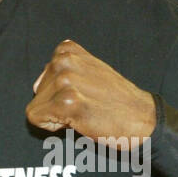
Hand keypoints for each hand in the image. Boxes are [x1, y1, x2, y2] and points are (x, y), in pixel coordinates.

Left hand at [25, 39, 155, 140]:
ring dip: (56, 115)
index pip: (42, 78)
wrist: (141, 117)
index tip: (81, 95)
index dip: (58, 93)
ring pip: (36, 107)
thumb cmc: (117, 100)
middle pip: (37, 93)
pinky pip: (37, 118)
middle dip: (55, 104)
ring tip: (83, 112)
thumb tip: (35, 84)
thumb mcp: (91, 71)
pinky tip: (77, 121)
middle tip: (84, 105)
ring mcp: (65, 81)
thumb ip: (65, 70)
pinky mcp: (66, 102)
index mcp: (67, 50)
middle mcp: (64, 61)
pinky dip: (53, 126)